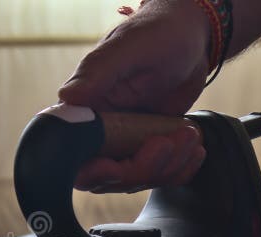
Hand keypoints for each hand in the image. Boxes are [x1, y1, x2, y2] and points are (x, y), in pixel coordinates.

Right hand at [59, 0, 210, 192]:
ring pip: (136, 180)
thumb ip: (98, 72)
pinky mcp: (146, 147)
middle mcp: (98, 131)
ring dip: (168, 166)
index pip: (76, 157)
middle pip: (109, 177)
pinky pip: (158, 175)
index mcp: (83, 109)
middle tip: (170, 141)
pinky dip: (179, 169)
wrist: (190, 36)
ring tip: (189, 135)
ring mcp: (123, 142)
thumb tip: (66, 97)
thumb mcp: (128, 48)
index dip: (97, 171)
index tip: (119, 165)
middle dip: (144, 168)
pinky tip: (193, 150)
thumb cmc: (157, 32)